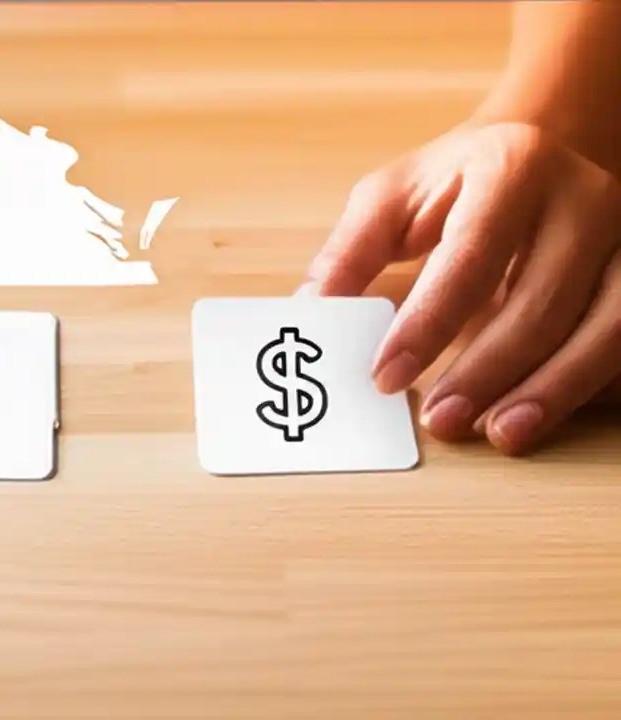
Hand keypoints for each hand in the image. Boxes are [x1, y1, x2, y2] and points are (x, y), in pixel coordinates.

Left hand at [309, 122, 620, 454]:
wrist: (539, 151)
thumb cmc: (454, 183)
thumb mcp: (391, 198)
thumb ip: (349, 253)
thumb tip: (311, 312)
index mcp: (512, 169)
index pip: (471, 257)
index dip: (429, 325)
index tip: (385, 376)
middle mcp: (584, 198)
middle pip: (542, 302)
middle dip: (487, 372)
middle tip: (440, 420)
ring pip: (606, 328)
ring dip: (551, 391)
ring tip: (499, 433)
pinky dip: (592, 385)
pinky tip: (548, 415)